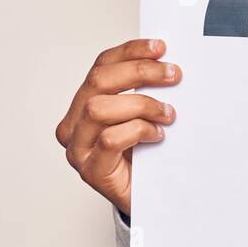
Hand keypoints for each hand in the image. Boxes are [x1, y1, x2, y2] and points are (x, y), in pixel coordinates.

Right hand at [55, 38, 179, 216]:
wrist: (149, 199)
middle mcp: (74, 125)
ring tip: (168, 114)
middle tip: (173, 75)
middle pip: (99, 82)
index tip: (160, 47)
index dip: (130, 52)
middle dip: (140, 72)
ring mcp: (79, 149)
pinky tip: (158, 136)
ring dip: (141, 105)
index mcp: (83, 104)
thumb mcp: (144, 116)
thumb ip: (144, 91)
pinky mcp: (91, 171)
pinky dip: (138, 131)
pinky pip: (110, 140)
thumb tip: (167, 62)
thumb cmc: (146, 156)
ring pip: (99, 109)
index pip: (101, 66)